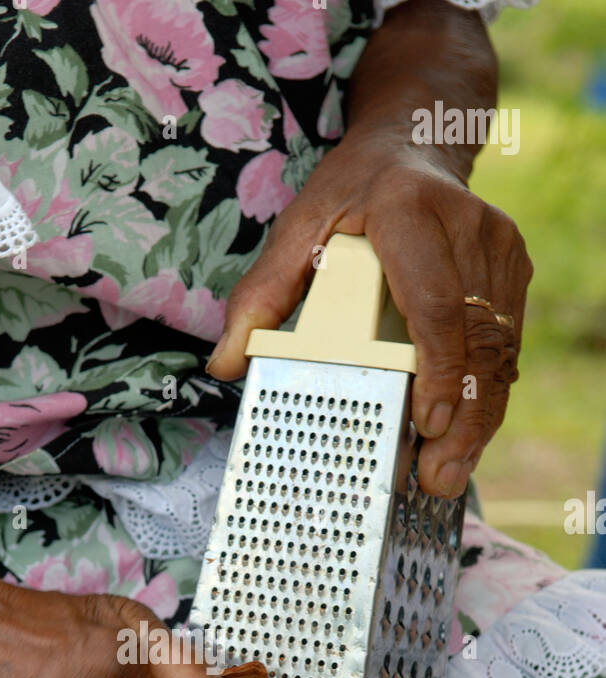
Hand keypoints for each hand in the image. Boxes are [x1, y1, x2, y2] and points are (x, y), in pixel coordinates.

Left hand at [207, 133, 532, 497]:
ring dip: (478, 419)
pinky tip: (465, 439)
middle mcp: (468, 228)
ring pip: (498, 350)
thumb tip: (225, 365)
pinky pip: (504, 347)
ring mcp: (499, 250)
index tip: (427, 422)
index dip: (435, 367)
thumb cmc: (351, 193)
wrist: (415, 141)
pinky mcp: (513, 271)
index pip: (434, 302)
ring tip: (450, 473)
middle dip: (460, 417)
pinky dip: (485, 398)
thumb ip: (261, 296)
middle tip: (439, 476)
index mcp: (411, 213)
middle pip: (474, 339)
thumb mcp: (297, 228)